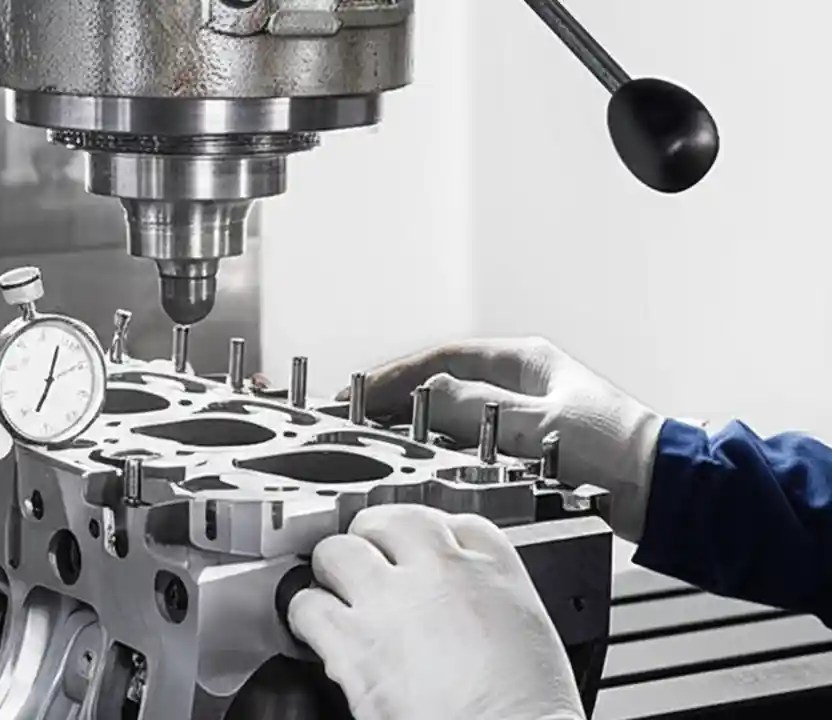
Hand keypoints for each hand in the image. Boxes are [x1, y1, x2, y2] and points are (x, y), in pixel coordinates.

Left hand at [289, 505, 584, 719]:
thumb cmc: (527, 707)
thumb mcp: (528, 628)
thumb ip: (486, 594)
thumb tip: (458, 598)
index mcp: (491, 566)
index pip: (449, 519)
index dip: (425, 533)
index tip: (416, 547)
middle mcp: (437, 571)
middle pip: (385, 520)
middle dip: (371, 540)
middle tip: (368, 563)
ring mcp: (390, 602)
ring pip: (336, 551)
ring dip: (333, 571)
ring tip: (336, 590)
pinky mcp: (354, 643)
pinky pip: (308, 606)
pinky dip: (306, 615)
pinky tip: (316, 628)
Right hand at [346, 338, 662, 540]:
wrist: (662, 492)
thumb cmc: (615, 450)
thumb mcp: (535, 423)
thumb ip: (473, 407)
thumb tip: (422, 394)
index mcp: (524, 361)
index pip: (441, 358)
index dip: (396, 374)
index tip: (360, 390)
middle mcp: (520, 382)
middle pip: (442, 382)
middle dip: (398, 396)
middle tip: (356, 414)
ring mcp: (522, 413)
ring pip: (452, 412)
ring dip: (416, 422)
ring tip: (378, 437)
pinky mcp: (527, 446)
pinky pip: (469, 440)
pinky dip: (439, 446)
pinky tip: (420, 461)